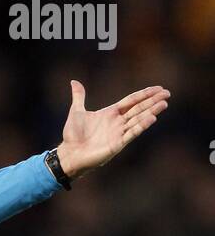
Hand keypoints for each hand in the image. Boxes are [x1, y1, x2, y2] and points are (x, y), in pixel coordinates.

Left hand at [55, 80, 169, 180]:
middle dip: (153, 101)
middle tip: (167, 93)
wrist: (69, 154)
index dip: (145, 94)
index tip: (158, 88)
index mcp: (111, 113)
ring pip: (139, 119)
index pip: (132, 101)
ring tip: (164, 104)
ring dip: (151, 111)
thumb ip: (79, 97)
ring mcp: (119, 133)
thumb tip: (74, 82)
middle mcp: (117, 122)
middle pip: (139, 108)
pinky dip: (142, 126)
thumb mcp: (76, 112)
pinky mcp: (117, 144)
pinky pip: (132, 133)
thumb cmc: (72, 136)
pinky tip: (152, 118)